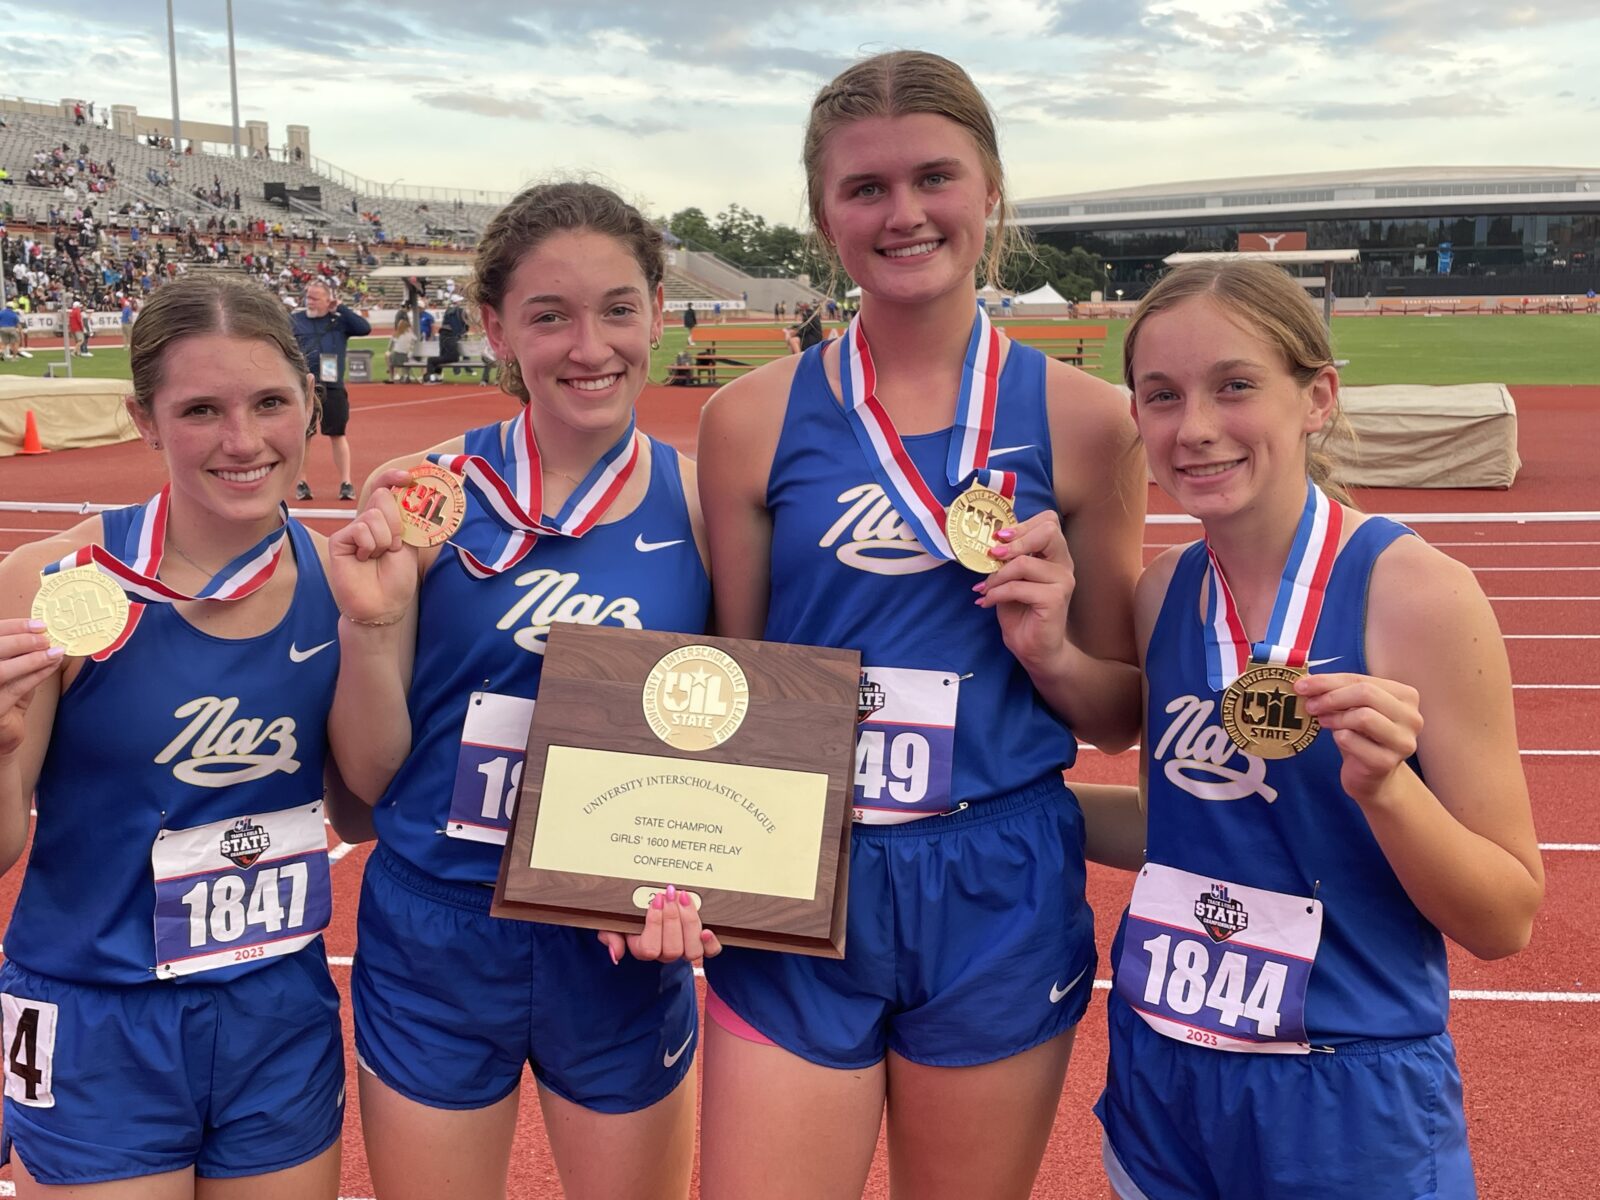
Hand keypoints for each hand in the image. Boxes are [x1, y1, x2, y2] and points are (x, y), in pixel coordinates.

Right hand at [0, 618, 64, 757]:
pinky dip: (36, 675)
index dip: (12, 627)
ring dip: (31, 659)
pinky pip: (16, 689)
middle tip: (46, 639)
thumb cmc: (6, 700)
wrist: (2, 737)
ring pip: (2, 670)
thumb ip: (20, 656)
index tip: (38, 625)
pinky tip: (51, 666)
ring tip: (54, 652)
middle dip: (21, 641)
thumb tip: (43, 636)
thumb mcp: (12, 673)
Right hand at [327, 468, 418, 624]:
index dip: (394, 478)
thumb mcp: (410, 545)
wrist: (383, 605)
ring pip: (373, 515)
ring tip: (378, 556)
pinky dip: (369, 545)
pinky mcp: (339, 540)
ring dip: (384, 539)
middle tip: (393, 546)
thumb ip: (408, 520)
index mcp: (387, 520)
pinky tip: (364, 559)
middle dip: (396, 522)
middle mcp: (368, 521)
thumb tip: (412, 492)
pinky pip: (360, 529)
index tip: (408, 477)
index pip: (385, 489)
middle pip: (382, 497)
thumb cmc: (397, 579)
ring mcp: (353, 529)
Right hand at [596, 884, 721, 965]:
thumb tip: (616, 953)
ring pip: (691, 950)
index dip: (654, 924)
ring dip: (689, 923)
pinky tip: (707, 930)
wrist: (646, 904)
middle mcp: (665, 953)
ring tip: (684, 898)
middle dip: (672, 918)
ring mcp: (684, 949)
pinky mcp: (701, 944)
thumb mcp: (613, 921)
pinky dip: (710, 944)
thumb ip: (610, 936)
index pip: (649, 949)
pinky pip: (710, 952)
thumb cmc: (629, 913)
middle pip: (672, 949)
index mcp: (643, 950)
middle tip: (670, 893)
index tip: (655, 898)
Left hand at [973, 510, 1076, 671]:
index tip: (998, 538)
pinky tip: (988, 602)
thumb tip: (989, 543)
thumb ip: (1007, 560)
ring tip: (985, 589)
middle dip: (1015, 540)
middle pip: (1048, 531)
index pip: (1048, 522)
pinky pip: (1019, 587)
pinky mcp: (1055, 599)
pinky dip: (998, 593)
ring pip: (1024, 562)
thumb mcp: (1010, 580)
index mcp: (1055, 555)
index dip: (1022, 524)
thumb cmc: (1021, 613)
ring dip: (997, 575)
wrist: (1033, 649)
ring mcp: (1063, 581)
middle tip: (992, 555)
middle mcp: (1064, 564)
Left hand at [1295, 671, 1422, 805]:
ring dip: (1335, 717)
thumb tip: (1305, 681)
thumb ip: (1335, 692)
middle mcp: (1411, 717)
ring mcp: (1402, 741)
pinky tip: (1337, 738)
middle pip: (1366, 693)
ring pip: (1364, 716)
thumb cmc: (1362, 737)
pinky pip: (1353, 741)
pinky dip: (1339, 737)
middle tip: (1309, 705)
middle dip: (1331, 697)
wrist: (1372, 777)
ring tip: (1322, 721)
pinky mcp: (1387, 762)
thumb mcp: (1352, 709)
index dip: (1328, 681)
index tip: (1301, 684)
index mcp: (1406, 696)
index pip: (1362, 679)